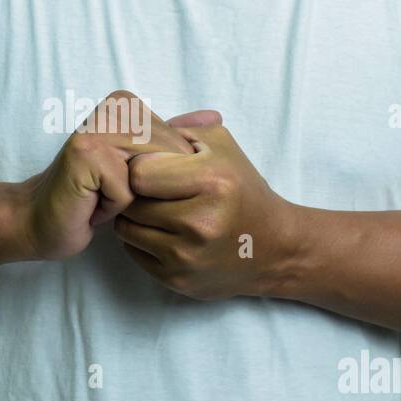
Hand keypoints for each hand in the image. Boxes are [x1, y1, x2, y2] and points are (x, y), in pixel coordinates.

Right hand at [18, 90, 215, 260]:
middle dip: (150, 191)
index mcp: (127, 103)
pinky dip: (113, 209)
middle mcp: (114, 107)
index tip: (127, 183)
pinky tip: (90, 203)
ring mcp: (98, 127)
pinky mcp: (87, 154)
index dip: (166, 178)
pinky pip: (129, 192)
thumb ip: (174, 141)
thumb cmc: (93, 196)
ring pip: (153, 176)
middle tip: (112, 193)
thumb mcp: (141, 167)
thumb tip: (217, 118)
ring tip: (103, 196)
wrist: (42, 220)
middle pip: (170, 158)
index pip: (181, 143)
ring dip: (132, 200)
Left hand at [114, 119, 295, 299]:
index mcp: (211, 181)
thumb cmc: (243, 190)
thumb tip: (138, 122)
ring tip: (159, 210)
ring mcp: (187, 255)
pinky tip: (165, 233)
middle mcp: (199, 222)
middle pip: (131, 202)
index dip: (141, 167)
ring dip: (136, 218)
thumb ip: (180, 128)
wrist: (275, 248)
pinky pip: (134, 253)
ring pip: (126, 229)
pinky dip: (142, 241)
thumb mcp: (222, 145)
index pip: (139, 172)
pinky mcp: (177, 279)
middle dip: (137, 194)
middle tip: (155, 191)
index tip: (155, 170)